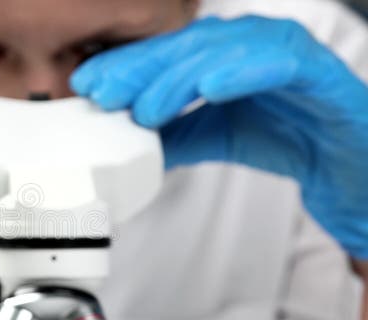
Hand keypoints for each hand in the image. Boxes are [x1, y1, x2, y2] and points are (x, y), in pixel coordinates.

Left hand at [71, 16, 367, 260]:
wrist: (350, 169)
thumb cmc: (288, 138)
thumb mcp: (214, 136)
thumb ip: (172, 134)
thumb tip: (123, 141)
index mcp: (226, 53)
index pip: (167, 53)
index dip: (125, 65)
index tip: (85, 84)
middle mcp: (253, 43)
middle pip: (186, 45)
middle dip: (139, 67)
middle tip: (101, 92)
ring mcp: (286, 52)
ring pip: (224, 50)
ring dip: (179, 77)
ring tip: (147, 108)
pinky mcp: (320, 71)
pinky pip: (279, 62)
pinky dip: (242, 71)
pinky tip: (209, 88)